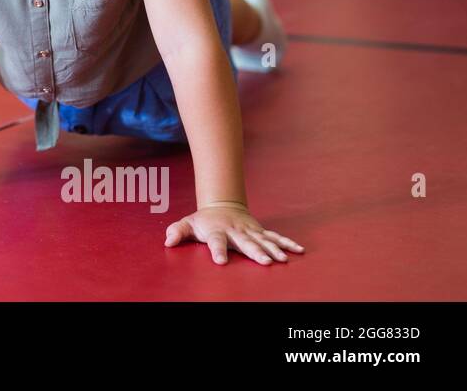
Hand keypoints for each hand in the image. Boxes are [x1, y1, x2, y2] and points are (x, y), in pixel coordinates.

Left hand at [164, 203, 304, 264]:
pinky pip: (276, 237)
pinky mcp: (260, 231)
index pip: (216, 241)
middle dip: (255, 252)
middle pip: (246, 242)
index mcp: (217, 231)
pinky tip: (299, 251)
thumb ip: (177, 231)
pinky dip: (287, 243)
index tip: (220, 262)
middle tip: (264, 262)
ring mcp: (250, 231)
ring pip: (263, 240)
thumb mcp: (187, 224)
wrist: (222, 205)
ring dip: (274, 249)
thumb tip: (167, 241)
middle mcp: (235, 231)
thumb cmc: (203, 221)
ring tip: (283, 260)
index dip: (217, 251)